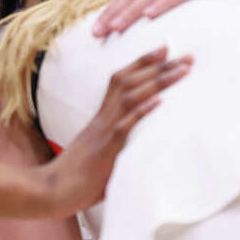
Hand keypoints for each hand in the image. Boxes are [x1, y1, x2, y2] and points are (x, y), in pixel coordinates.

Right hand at [39, 47, 191, 215]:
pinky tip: (159, 101)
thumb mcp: (101, 154)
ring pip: (130, 96)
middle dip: (159, 66)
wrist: (52, 191)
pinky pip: (124, 125)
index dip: (142, 62)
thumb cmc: (77, 178)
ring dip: (157, 81)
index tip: (165, 48)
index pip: (121, 80)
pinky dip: (142, 111)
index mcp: (102, 117)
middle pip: (130, 81)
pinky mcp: (105, 149)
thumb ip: (118, 145)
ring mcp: (103, 131)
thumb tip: (142, 149)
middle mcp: (103, 118)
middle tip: (187, 56)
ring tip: (181, 70)